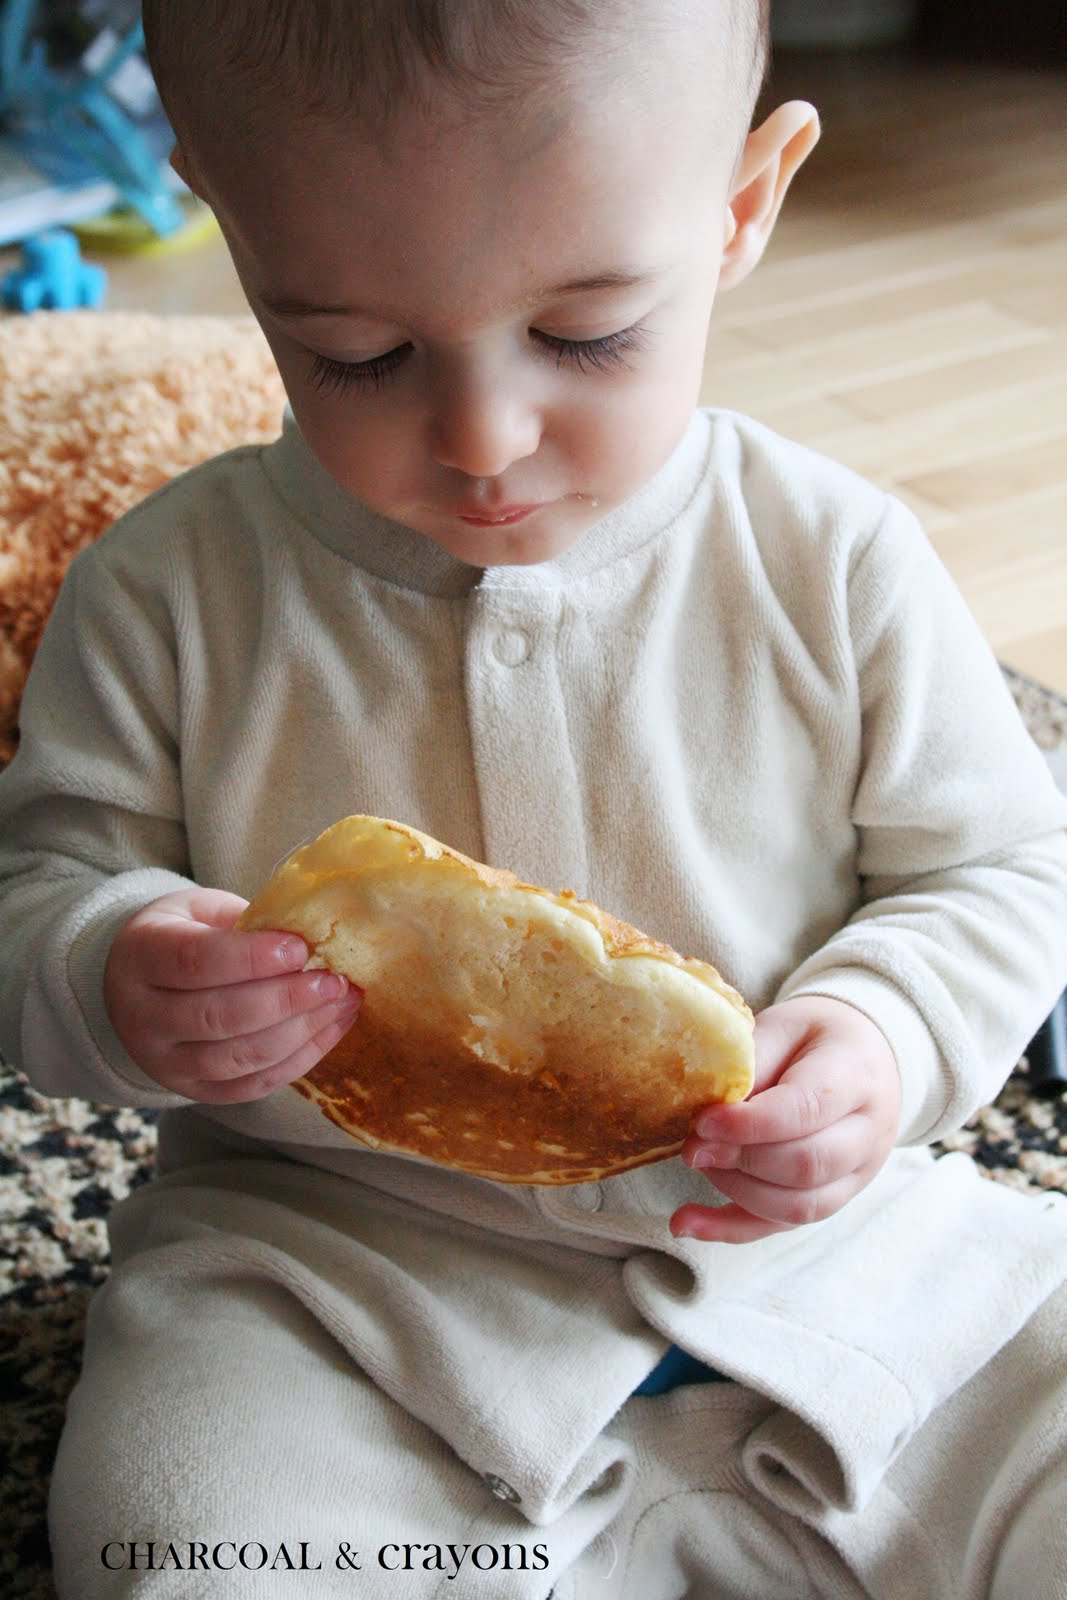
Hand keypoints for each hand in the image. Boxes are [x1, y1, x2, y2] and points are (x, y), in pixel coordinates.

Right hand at [104, 887, 362, 1102]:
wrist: (139, 983)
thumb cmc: (185, 934)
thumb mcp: (203, 910)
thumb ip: (247, 922)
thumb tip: (313, 935)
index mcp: (142, 956)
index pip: (195, 960)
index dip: (251, 957)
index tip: (300, 948)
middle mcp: (142, 1016)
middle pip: (218, 1017)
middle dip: (285, 1000)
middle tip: (333, 981)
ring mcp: (164, 1062)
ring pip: (236, 1058)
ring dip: (300, 1032)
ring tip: (342, 1003)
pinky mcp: (193, 1090)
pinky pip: (251, 1085)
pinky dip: (299, 1060)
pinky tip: (331, 1028)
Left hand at [671, 996, 900, 1243]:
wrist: (863, 1055)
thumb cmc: (815, 1037)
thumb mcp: (783, 1027)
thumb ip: (752, 1064)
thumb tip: (710, 1109)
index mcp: (856, 1076)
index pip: (807, 1110)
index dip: (750, 1124)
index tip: (703, 1122)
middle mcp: (867, 1132)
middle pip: (806, 1165)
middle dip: (740, 1160)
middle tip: (694, 1146)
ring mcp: (857, 1174)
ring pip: (800, 1206)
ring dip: (738, 1191)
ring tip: (700, 1163)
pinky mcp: (833, 1198)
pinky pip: (783, 1225)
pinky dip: (731, 1229)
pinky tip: (686, 1222)